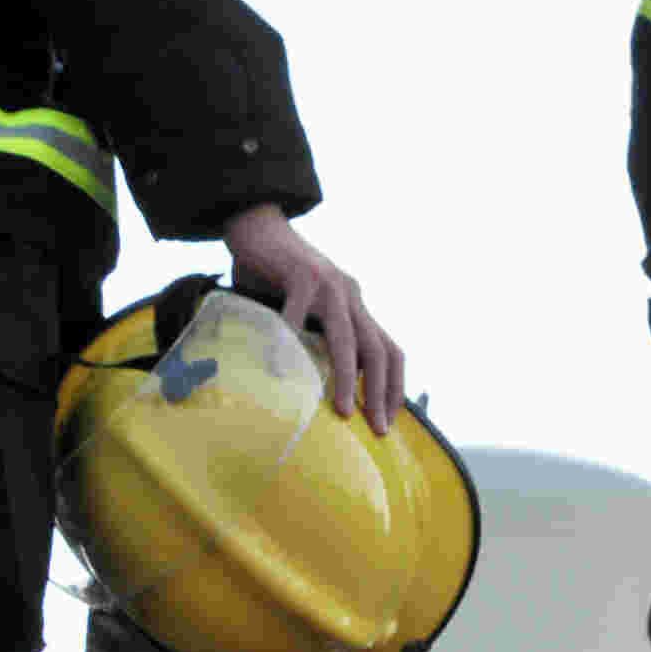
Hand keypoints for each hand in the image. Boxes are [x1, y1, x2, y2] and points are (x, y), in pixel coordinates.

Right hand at [221, 203, 402, 433]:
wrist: (255, 222)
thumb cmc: (274, 274)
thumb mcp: (305, 310)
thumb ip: (314, 338)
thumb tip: (311, 385)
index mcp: (356, 305)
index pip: (390, 350)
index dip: (395, 386)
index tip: (389, 419)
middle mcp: (351, 294)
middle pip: (378, 351)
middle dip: (381, 393)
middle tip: (377, 429)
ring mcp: (330, 283)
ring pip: (348, 337)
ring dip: (346, 377)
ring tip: (341, 410)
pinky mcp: (302, 273)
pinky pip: (299, 311)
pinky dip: (290, 342)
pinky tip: (281, 370)